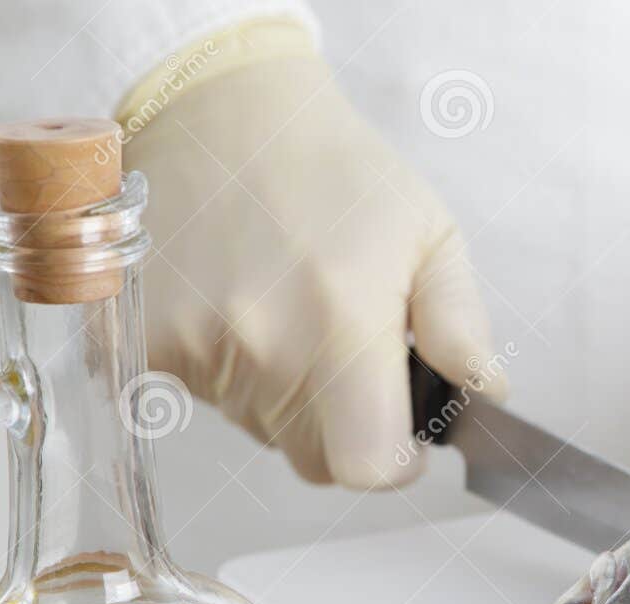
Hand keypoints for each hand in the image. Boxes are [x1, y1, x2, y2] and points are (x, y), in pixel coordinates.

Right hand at [125, 44, 504, 486]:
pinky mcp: (145, 341)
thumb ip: (462, 325)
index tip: (402, 439)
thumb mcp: (429, 233)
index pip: (366, 466)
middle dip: (345, 427)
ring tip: (289, 310)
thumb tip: (483, 394)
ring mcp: (197, 346)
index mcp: (343, 323)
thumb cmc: (334, 172)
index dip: (393, 464)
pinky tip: (240, 311)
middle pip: (315, 459)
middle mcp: (265, 344)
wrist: (220, 111)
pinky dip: (228, 374)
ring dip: (285, 395)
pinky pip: (203, 399)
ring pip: (261, 431)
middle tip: (348, 355)